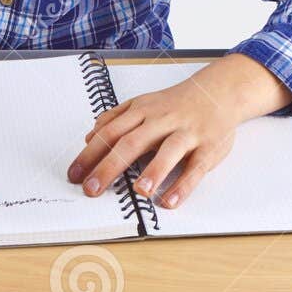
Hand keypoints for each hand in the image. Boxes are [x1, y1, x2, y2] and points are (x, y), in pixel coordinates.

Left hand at [65, 54, 291, 208]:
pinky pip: (196, 168)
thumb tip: (90, 135)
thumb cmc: (175, 103)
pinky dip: (183, 185)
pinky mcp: (208, 147)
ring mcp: (186, 133)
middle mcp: (162, 121)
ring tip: (139, 191)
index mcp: (142, 111)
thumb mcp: (142, 104)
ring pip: (169, 151)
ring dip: (154, 171)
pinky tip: (170, 200)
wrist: (217, 91)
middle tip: (92, 189)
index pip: (111, 133)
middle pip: (132, 142)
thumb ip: (115, 118)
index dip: (90, 154)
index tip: (74, 174)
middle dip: (110, 166)